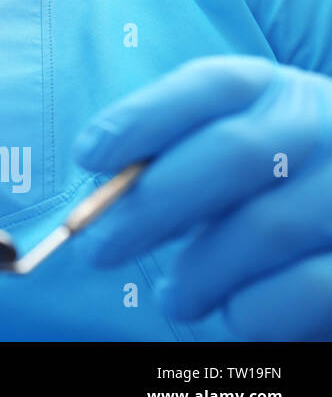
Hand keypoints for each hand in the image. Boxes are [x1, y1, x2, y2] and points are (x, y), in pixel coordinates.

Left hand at [72, 55, 331, 339]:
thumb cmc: (268, 187)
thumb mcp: (228, 147)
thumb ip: (175, 155)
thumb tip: (106, 187)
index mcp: (278, 91)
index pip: (212, 84)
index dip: (143, 117)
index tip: (88, 156)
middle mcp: (325, 126)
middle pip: (235, 152)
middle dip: (154, 203)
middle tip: (100, 247)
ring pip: (266, 227)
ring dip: (199, 271)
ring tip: (173, 297)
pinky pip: (306, 289)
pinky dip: (254, 308)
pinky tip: (235, 312)